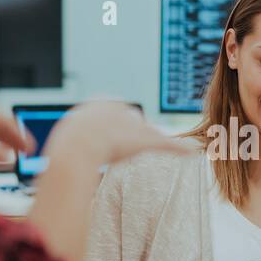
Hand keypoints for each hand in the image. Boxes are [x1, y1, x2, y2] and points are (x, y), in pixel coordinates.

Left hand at [46, 100, 189, 169]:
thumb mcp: (147, 142)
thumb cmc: (115, 141)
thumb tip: (194, 152)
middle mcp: (94, 106)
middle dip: (118, 135)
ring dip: (101, 141)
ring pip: (96, 131)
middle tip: (119, 151)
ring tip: (104, 156)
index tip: (133, 145)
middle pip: (113, 123)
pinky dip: (86, 147)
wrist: (79, 146)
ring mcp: (78, 116)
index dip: (136, 134)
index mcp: (114, 103)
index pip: (132, 118)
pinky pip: (80, 139)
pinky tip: (89, 157)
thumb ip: (170, 146)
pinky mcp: (66, 128)